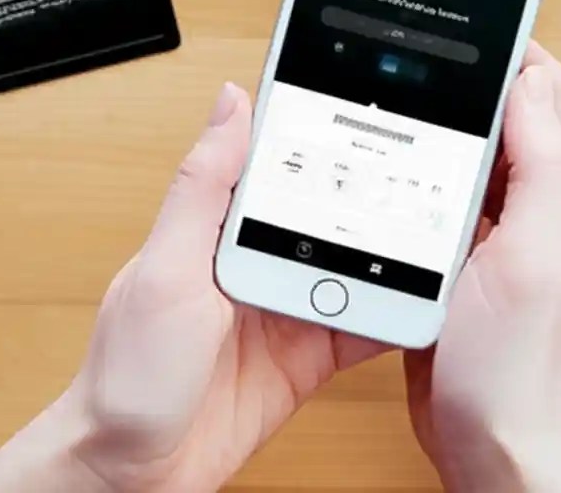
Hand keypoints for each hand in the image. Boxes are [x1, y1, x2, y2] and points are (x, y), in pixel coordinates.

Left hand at [0, 83, 386, 492]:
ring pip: (353, 268)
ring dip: (391, 256)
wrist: (130, 476)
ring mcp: (282, 311)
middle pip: (329, 216)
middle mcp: (253, 263)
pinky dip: (393, 314)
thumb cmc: (126, 376)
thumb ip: (202, 190)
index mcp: (217, 230)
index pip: (278, 165)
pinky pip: (362, 327)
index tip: (368, 106)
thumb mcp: (166, 270)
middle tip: (425, 176)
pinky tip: (421, 302)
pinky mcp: (305, 358)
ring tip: (435, 235)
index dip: (321, 135)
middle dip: (374, 197)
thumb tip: (230, 104)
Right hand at [405, 42, 560, 492]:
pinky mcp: (463, 257)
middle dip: (477, 76)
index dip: (516, 52)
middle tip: (428, 49)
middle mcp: (538, 208)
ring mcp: (499, 233)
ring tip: (409, 91)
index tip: (473, 22)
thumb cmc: (514, 368)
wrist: (487, 440)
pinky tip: (395, 162)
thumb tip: (531, 82)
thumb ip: (542, 167)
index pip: (550, 95)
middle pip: (511, 115)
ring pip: (475, 151)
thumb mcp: (533, 256)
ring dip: (448, 120)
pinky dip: (423, 167)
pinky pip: (444, 193)